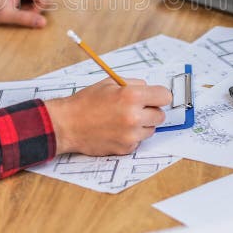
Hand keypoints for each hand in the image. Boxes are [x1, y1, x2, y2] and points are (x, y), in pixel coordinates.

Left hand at [0, 0, 52, 27]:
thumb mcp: (6, 16)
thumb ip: (25, 19)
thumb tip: (43, 22)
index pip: (43, 0)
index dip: (34, 10)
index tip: (19, 11)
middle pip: (43, 1)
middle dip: (31, 10)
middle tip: (15, 11)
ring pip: (40, 3)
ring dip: (29, 10)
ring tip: (15, 9)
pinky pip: (36, 2)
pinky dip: (27, 8)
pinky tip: (16, 7)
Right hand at [44, 78, 172, 155]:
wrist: (67, 124)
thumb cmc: (86, 102)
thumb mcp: (110, 83)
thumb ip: (133, 84)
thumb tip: (150, 90)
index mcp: (132, 96)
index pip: (165, 96)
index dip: (159, 96)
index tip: (155, 97)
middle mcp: (134, 117)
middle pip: (160, 115)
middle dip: (151, 110)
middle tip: (136, 108)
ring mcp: (131, 135)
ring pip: (151, 129)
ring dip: (142, 124)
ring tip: (123, 119)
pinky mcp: (126, 148)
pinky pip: (139, 141)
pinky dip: (131, 136)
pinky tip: (116, 130)